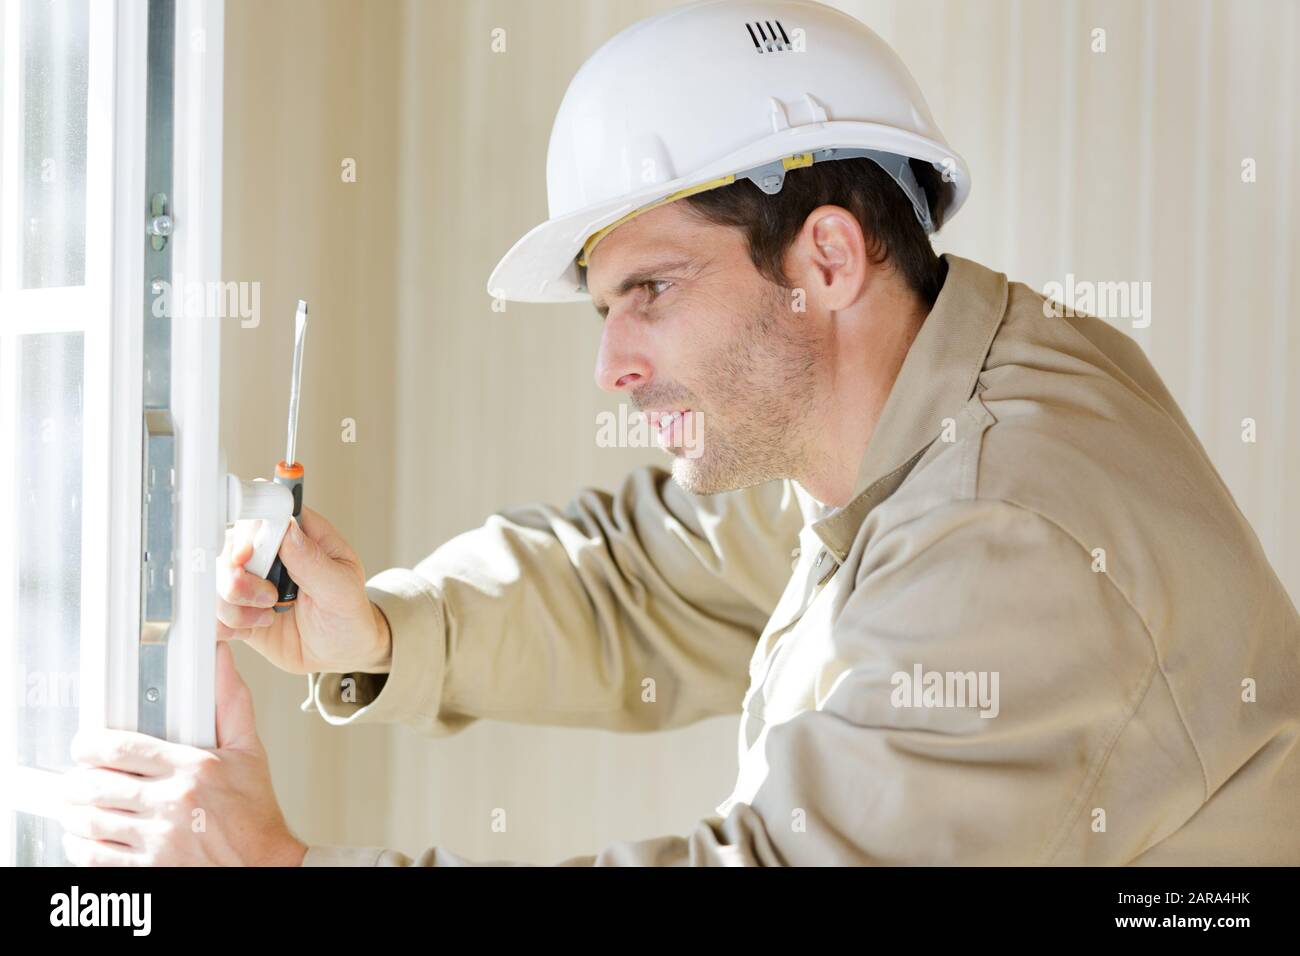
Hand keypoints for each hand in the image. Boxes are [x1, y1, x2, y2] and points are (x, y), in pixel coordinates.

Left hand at [59, 643, 307, 865]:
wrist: (264, 866)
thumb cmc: (255, 814)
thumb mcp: (250, 752)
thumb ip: (231, 704)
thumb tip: (221, 660)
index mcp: (193, 769)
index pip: (123, 749)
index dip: (91, 745)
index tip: (84, 746)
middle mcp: (172, 803)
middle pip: (98, 786)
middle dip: (77, 782)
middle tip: (75, 779)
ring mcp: (159, 840)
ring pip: (91, 822)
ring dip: (74, 813)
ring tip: (75, 807)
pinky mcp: (151, 869)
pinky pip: (97, 858)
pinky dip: (80, 848)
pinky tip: (84, 840)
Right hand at [217, 506, 390, 674]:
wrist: (341, 654)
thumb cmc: (348, 614)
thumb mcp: (341, 589)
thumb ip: (313, 560)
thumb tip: (288, 527)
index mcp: (302, 535)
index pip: (265, 513)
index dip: (250, 529)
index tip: (249, 555)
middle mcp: (271, 553)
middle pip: (229, 546)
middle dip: (239, 577)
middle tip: (269, 597)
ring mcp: (252, 580)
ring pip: (216, 580)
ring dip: (236, 604)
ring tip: (268, 616)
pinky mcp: (239, 609)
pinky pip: (212, 610)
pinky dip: (225, 623)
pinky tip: (254, 628)